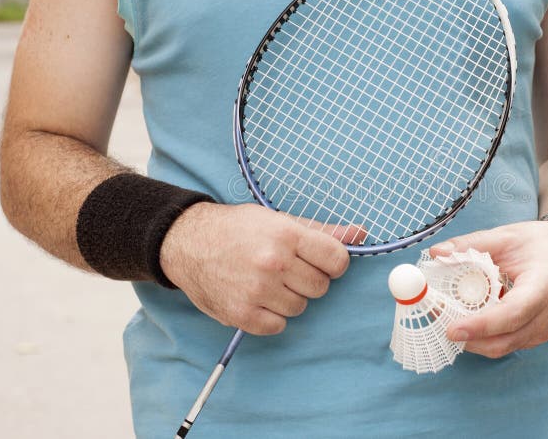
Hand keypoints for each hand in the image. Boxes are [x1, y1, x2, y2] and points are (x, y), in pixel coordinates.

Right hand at [160, 202, 366, 335]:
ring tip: (268, 281)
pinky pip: (277, 326)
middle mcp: (273, 262)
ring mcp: (257, 290)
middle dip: (309, 280)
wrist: (187, 241)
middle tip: (288, 270)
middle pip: (320, 287)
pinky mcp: (242, 314)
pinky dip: (271, 317)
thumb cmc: (238, 229)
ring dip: (289, 298)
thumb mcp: (279, 220)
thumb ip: (322, 231)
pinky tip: (258, 298)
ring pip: (300, 307)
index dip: (333, 263)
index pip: (337, 260)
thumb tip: (360, 234)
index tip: (321, 262)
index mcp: (286, 235)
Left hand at [429, 218, 547, 357]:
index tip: (452, 328)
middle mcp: (546, 315)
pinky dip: (484, 338)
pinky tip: (467, 321)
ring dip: (472, 340)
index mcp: (542, 286)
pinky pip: (507, 343)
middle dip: (467, 337)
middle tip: (436, 320)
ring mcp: (544, 329)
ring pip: (502, 347)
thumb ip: (470, 244)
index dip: (480, 325)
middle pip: (503, 340)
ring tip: (446, 320)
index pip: (511, 314)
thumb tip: (436, 253)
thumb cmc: (542, 244)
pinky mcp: (537, 334)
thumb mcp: (505, 236)